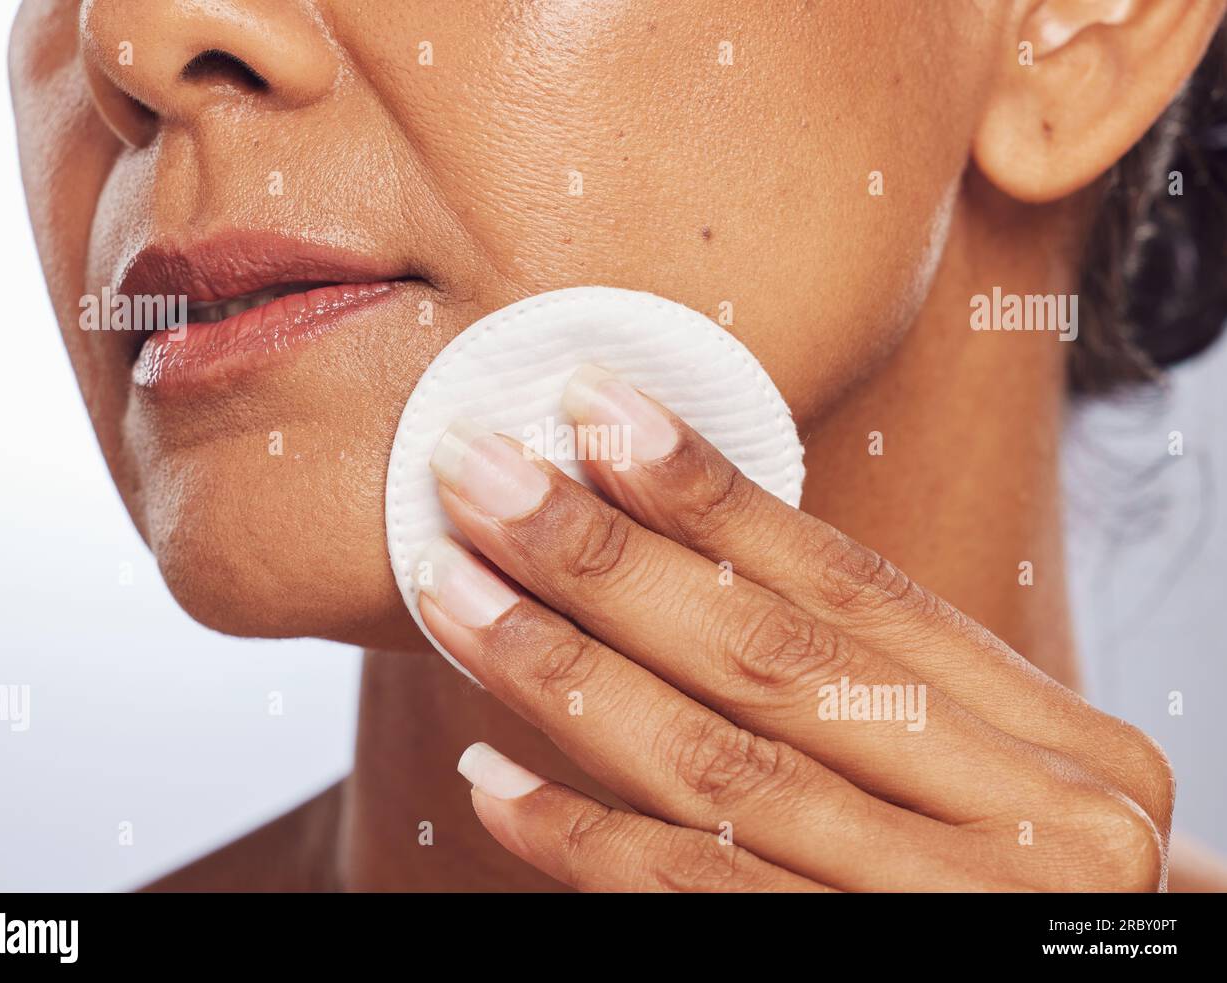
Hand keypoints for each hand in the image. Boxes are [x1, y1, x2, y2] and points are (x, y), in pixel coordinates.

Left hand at [416, 364, 1173, 891]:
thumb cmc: (1026, 893)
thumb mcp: (998, 782)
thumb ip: (880, 696)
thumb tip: (676, 559)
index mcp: (1062, 746)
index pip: (855, 588)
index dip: (713, 492)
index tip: (597, 407)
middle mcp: (1029, 825)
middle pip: (772, 657)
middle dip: (605, 557)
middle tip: (482, 475)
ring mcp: (947, 914)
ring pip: (718, 767)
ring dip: (562, 671)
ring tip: (454, 590)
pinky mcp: (856, 975)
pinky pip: (697, 898)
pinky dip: (583, 835)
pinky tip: (493, 777)